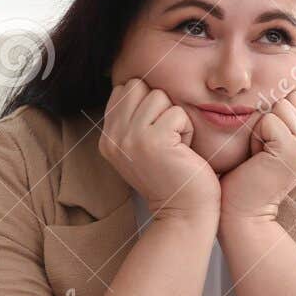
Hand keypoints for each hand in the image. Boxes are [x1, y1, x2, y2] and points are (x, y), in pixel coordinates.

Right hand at [98, 79, 220, 225]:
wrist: (184, 212)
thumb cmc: (174, 176)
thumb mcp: (143, 146)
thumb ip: (134, 119)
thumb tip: (140, 83)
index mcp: (108, 137)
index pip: (124, 89)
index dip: (148, 103)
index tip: (157, 132)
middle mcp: (113, 136)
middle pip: (139, 86)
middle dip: (160, 105)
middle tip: (168, 136)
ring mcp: (130, 138)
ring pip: (159, 96)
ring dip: (175, 117)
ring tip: (175, 144)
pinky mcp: (153, 141)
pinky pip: (177, 112)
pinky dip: (187, 129)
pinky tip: (184, 150)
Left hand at [219, 92, 295, 227]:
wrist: (240, 211)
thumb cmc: (243, 174)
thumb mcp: (264, 140)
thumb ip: (278, 118)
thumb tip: (279, 86)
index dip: (273, 113)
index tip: (264, 143)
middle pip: (291, 97)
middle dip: (268, 116)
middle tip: (260, 150)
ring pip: (281, 105)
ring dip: (260, 125)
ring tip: (258, 153)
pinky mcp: (294, 152)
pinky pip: (270, 119)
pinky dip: (256, 134)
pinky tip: (256, 157)